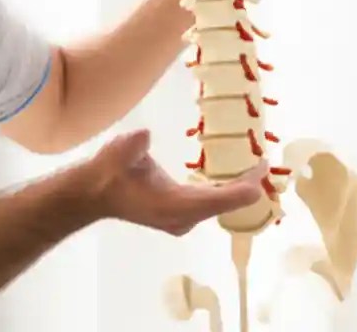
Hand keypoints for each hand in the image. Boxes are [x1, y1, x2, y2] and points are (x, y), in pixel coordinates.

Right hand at [80, 129, 263, 235]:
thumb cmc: (107, 172)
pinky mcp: (178, 216)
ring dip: (236, 189)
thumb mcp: (119, 152)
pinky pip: (209, 204)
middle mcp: (180, 218)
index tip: (261, 175)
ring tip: (254, 169)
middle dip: (245, 186)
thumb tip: (145, 136)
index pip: (215, 200)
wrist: (93, 193)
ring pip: (216, 205)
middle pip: (222, 204)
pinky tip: (233, 177)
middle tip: (263, 164)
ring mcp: (180, 220)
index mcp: (171, 205)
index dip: (241, 189)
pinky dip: (224, 192)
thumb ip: (133, 145)